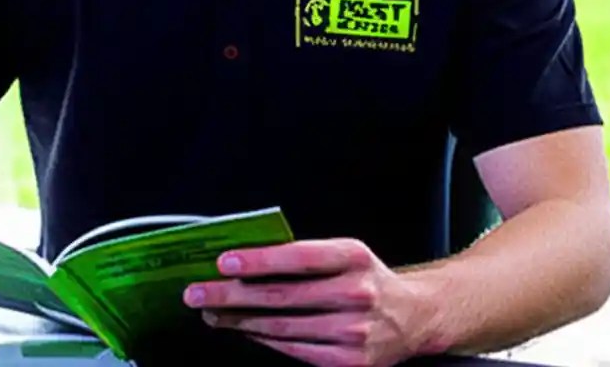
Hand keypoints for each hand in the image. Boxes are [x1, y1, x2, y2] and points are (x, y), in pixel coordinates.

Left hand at [182, 239, 436, 366]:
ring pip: (281, 327)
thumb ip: (301, 255)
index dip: (258, 261)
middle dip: (231, 295)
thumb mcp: (344, 253)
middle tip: (197, 293)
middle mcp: (356, 294)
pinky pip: (293, 349)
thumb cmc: (366, 279)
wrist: (412, 317)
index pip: (298, 257)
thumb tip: (243, 262)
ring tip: (212, 312)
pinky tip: (244, 329)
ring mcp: (353, 332)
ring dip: (239, 320)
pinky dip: (263, 338)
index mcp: (353, 257)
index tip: (224, 263)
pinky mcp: (348, 362)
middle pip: (281, 296)